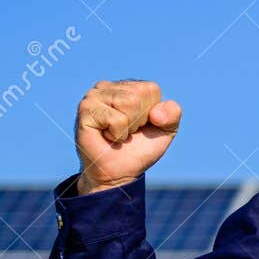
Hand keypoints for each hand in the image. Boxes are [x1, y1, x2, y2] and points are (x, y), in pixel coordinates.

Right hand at [74, 80, 180, 194]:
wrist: (118, 172)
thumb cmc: (139, 148)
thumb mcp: (165, 130)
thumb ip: (172, 114)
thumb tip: (157, 113)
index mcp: (127, 87)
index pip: (152, 89)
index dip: (153, 113)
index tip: (141, 125)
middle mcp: (108, 86)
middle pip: (140, 95)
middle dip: (140, 120)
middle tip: (127, 131)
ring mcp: (93, 96)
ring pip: (129, 103)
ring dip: (129, 127)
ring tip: (117, 133)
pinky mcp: (86, 109)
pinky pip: (117, 119)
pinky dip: (118, 134)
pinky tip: (107, 136)